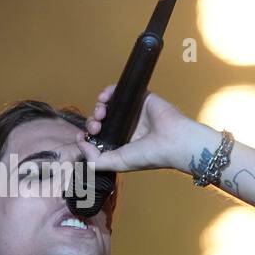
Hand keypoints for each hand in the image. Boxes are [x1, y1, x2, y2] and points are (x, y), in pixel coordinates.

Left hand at [75, 84, 207, 174]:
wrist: (173, 141)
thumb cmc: (149, 155)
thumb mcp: (118, 163)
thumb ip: (96, 160)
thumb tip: (81, 145)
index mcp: (121, 143)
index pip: (99, 137)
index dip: (88, 136)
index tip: (82, 137)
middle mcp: (126, 127)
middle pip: (100, 121)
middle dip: (93, 123)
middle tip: (97, 127)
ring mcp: (132, 112)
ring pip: (107, 106)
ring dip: (99, 108)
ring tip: (102, 113)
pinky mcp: (139, 97)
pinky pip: (118, 91)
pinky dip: (108, 92)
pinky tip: (104, 98)